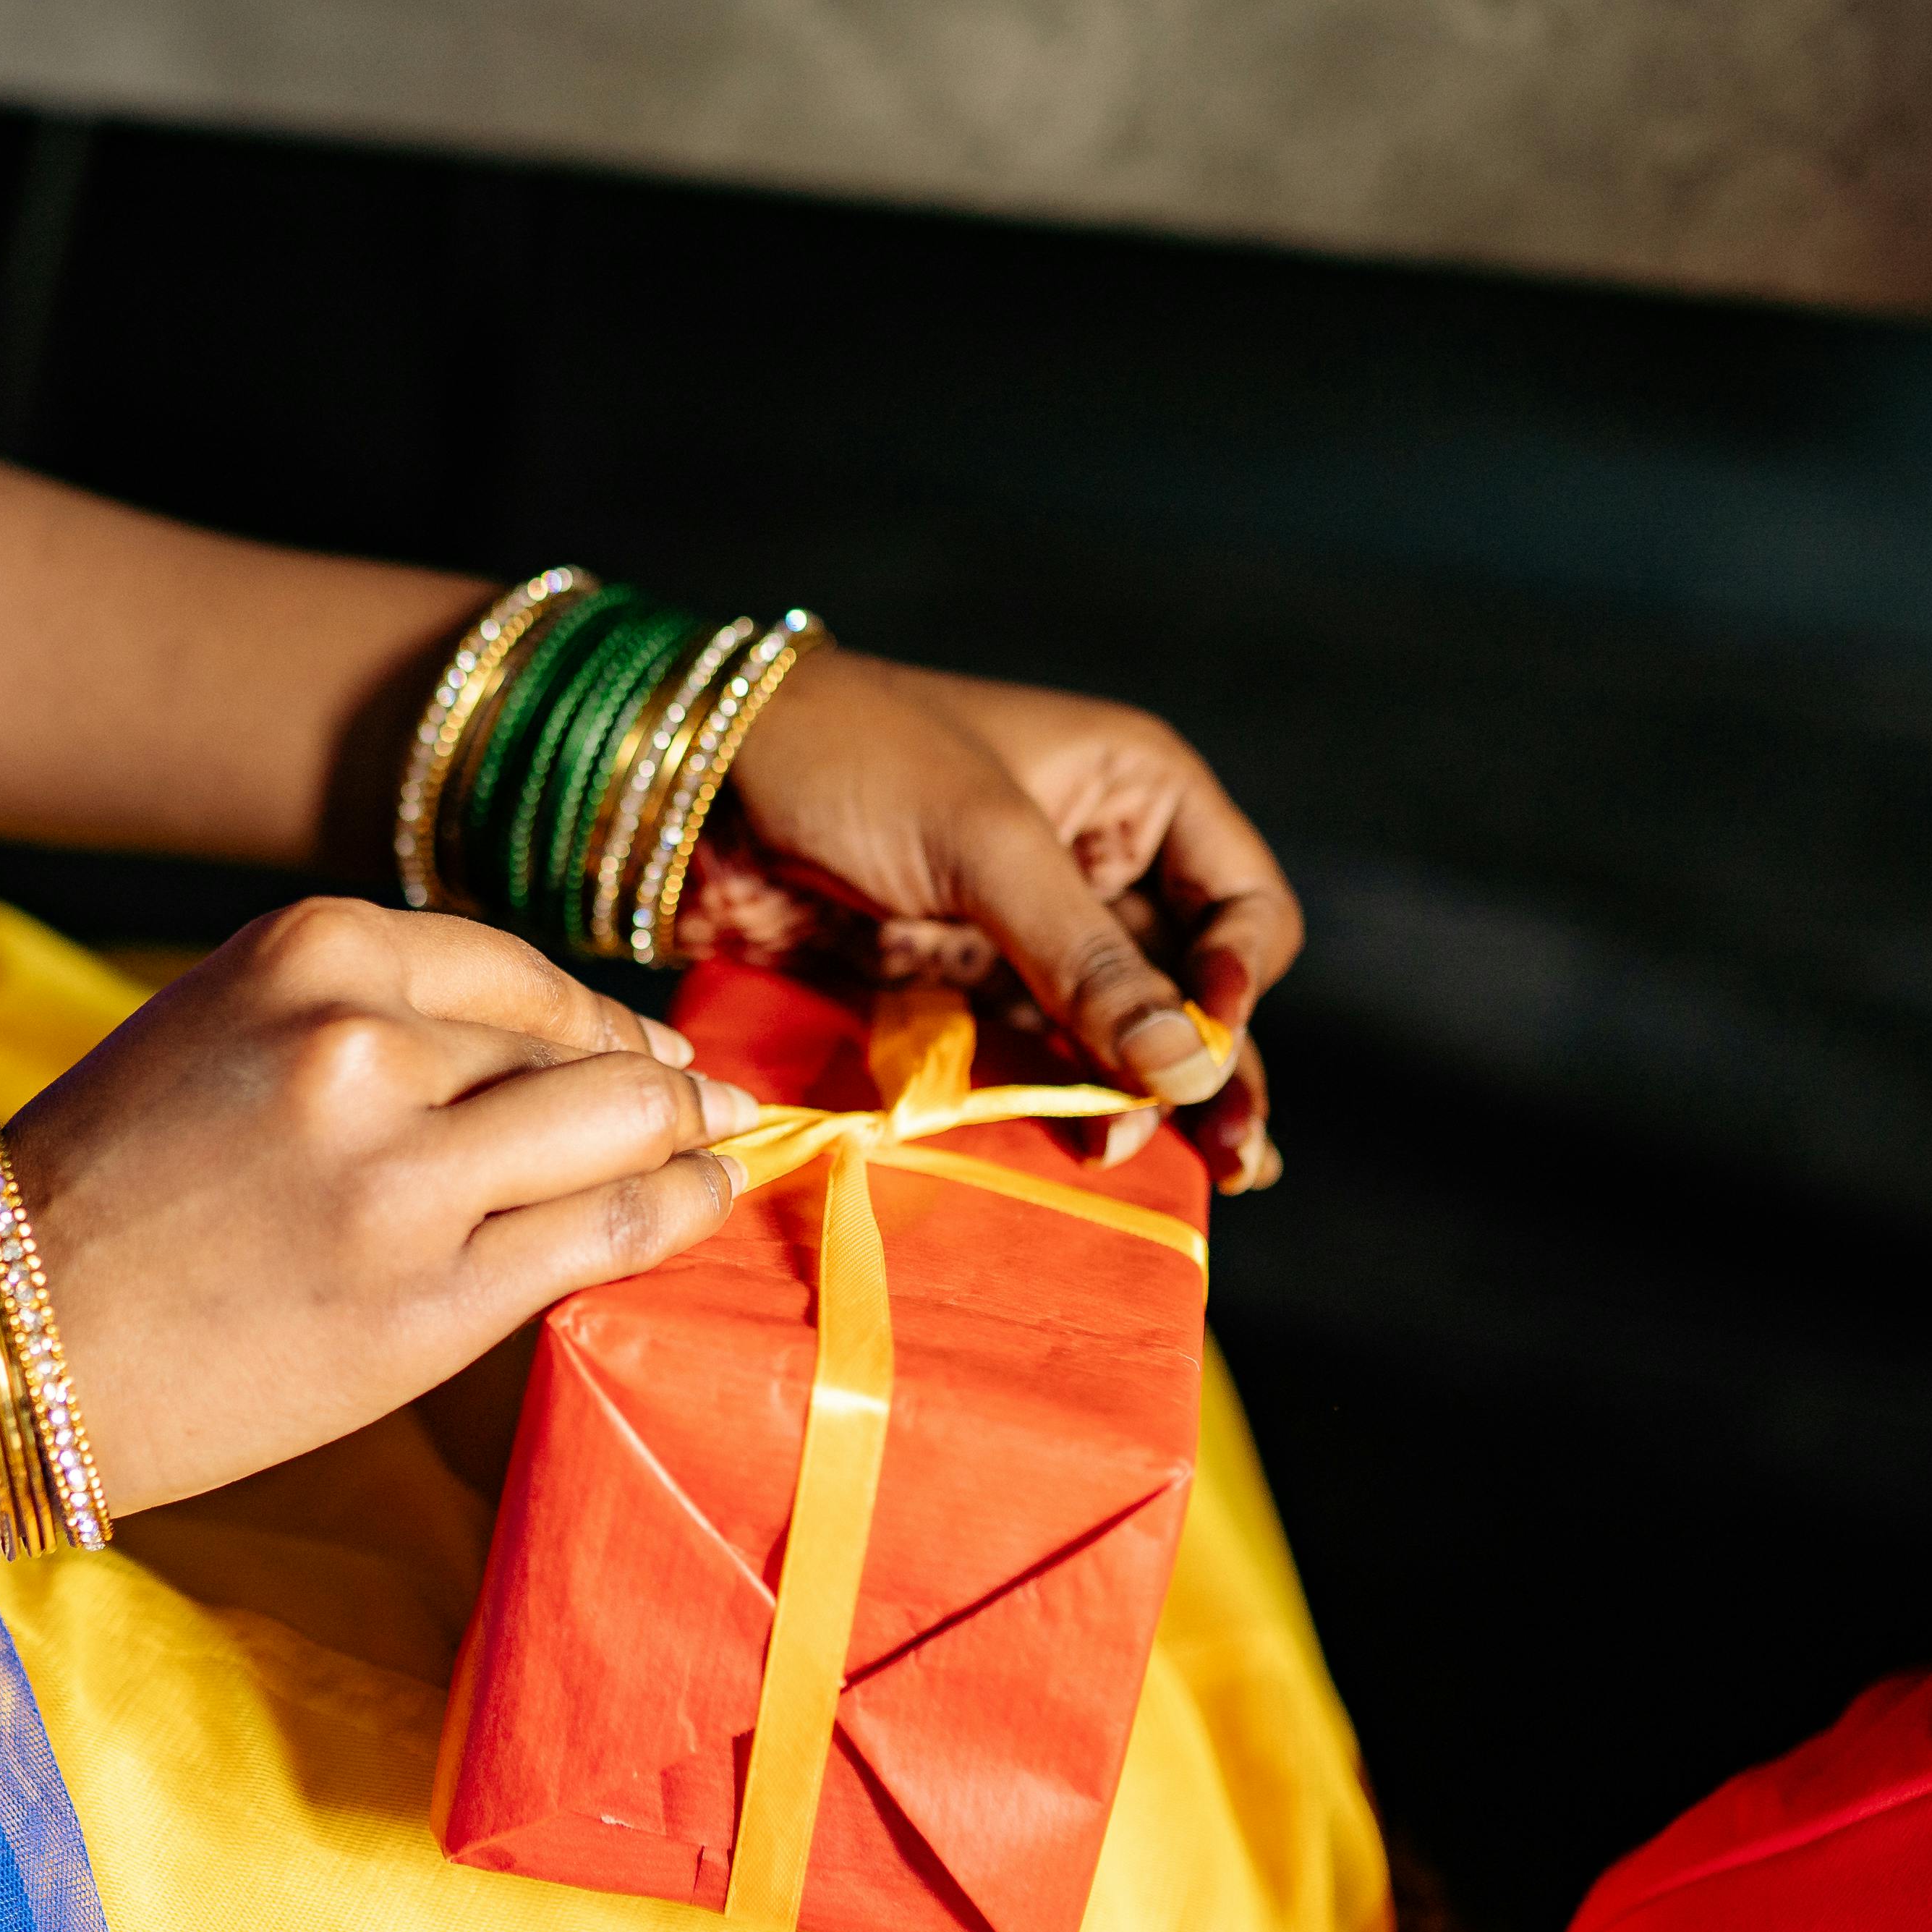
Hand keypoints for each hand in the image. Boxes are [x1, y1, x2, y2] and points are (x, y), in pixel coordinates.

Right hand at [0, 898, 754, 1514]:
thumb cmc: (110, 1190)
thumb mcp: (226, 1033)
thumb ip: (369, 1019)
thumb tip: (552, 1039)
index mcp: (305, 954)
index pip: (510, 969)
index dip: (587, 1013)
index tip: (631, 1044)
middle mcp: (359, 1044)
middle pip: (572, 1042)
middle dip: (648, 1075)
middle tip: (700, 1100)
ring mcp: (402, 1175)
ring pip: (617, 1125)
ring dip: (684, 1137)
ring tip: (712, 1150)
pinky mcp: (431, 1298)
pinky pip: (607, 1230)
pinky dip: (675, 1209)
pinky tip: (698, 1203)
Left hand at [679, 652, 1297, 1190]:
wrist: (689, 785)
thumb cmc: (848, 761)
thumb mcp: (983, 847)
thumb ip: (1087, 961)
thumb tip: (1191, 1065)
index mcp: (1136, 790)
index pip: (1242, 903)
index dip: (1237, 978)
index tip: (1202, 1039)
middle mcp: (1101, 863)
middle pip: (1197, 985)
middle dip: (1216, 1065)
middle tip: (1236, 1157)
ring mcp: (1032, 934)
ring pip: (1125, 1035)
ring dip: (1152, 1100)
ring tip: (1185, 1170)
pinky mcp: (963, 989)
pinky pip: (1042, 1058)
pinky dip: (1070, 1104)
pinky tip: (1095, 1148)